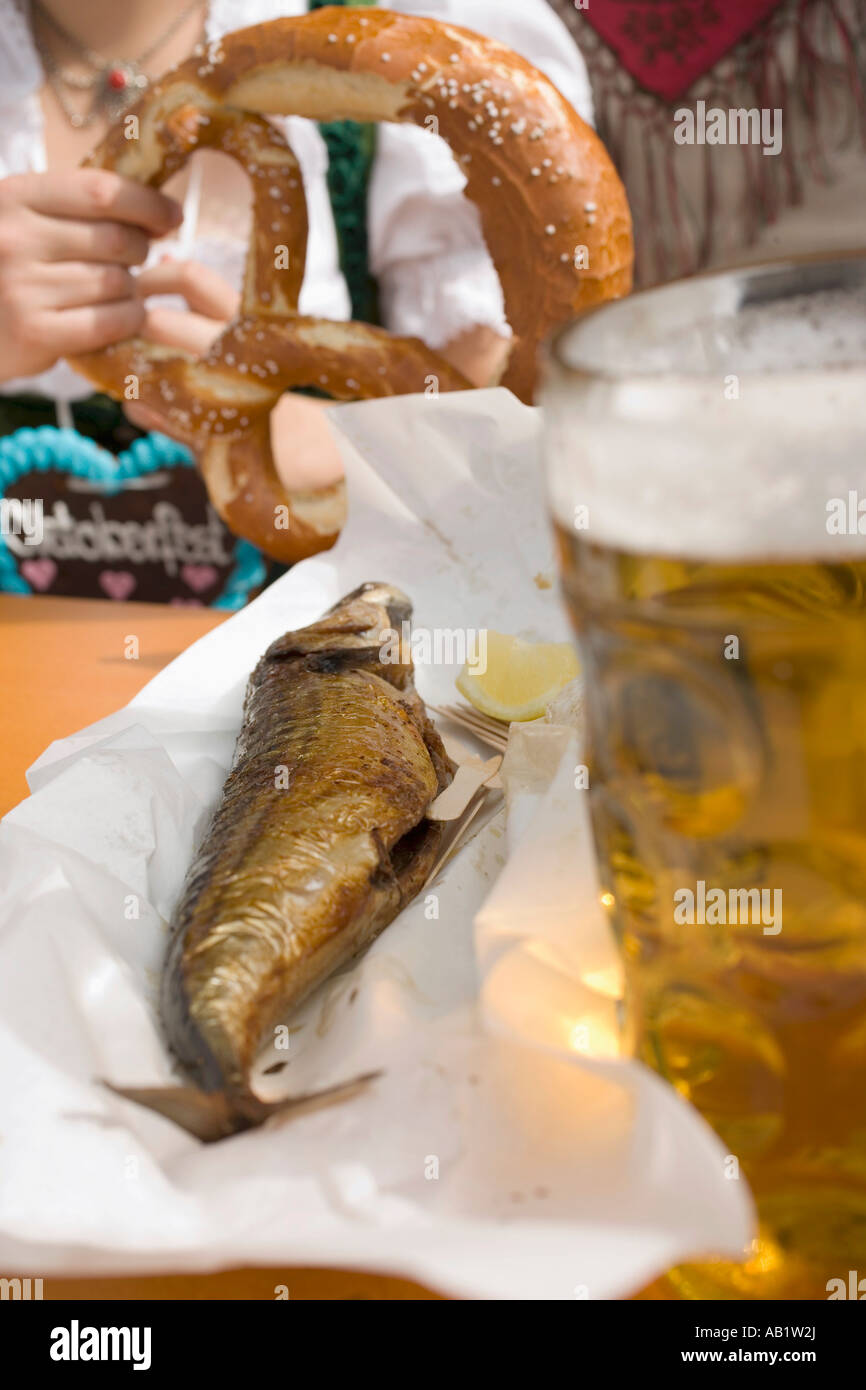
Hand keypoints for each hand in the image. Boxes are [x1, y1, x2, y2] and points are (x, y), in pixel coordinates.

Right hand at [0, 168, 181, 382]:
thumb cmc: (11, 266)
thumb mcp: (29, 220)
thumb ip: (80, 208)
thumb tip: (163, 211)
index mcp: (15, 197)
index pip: (100, 190)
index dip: (147, 202)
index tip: (172, 215)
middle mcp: (15, 238)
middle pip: (116, 239)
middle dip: (141, 250)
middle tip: (136, 259)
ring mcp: (22, 287)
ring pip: (118, 283)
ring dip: (134, 289)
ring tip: (118, 290)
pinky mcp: (35, 332)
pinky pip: (110, 321)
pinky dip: (128, 318)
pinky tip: (122, 315)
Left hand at [123, 256, 239, 434]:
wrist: (270, 439)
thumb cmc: (240, 372)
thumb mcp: (228, 325)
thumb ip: (197, 296)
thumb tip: (163, 255)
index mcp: (241, 318)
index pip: (189, 276)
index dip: (152, 278)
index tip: (135, 289)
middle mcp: (231, 351)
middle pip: (156, 321)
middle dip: (129, 323)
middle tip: (118, 330)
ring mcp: (214, 392)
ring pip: (145, 366)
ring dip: (125, 363)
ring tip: (125, 364)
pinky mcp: (198, 430)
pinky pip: (142, 408)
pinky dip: (136, 404)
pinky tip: (144, 403)